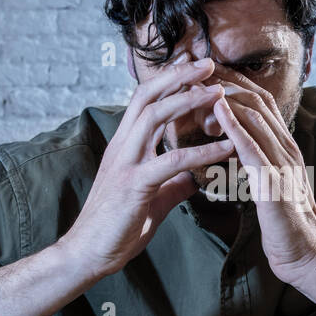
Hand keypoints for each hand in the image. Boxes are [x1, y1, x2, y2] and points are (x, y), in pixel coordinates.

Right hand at [60, 59, 231, 280]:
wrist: (88, 253)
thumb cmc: (116, 227)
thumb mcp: (150, 198)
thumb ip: (172, 183)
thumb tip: (194, 178)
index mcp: (124, 145)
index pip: (145, 100)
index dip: (169, 80)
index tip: (194, 68)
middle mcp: (122, 146)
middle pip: (148, 96)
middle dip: (179, 75)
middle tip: (209, 62)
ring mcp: (126, 163)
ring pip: (155, 117)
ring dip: (188, 100)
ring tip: (218, 91)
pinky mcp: (134, 185)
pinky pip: (173, 161)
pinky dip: (203, 151)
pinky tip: (227, 146)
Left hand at [205, 67, 315, 286]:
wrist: (306, 256)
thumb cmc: (284, 226)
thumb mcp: (269, 186)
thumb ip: (256, 164)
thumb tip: (236, 149)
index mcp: (284, 147)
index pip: (260, 102)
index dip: (234, 82)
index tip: (207, 70)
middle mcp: (287, 147)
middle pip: (257, 99)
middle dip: (227, 79)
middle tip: (198, 66)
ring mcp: (284, 162)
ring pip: (256, 116)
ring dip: (226, 95)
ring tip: (200, 81)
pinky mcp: (275, 182)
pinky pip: (253, 146)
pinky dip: (235, 125)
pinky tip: (216, 111)